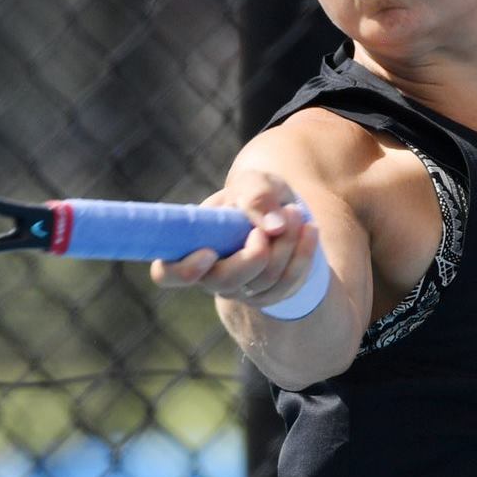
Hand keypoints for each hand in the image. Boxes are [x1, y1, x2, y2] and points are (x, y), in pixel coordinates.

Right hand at [149, 170, 318, 310]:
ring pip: (261, 281)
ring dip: (285, 245)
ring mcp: (240, 289)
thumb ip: (257, 194)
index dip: (182, 271)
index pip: (166, 273)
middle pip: (221, 283)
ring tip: (296, 211)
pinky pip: (287, 285)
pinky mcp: (269, 294)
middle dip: (251, 256)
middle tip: (275, 224)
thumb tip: (272, 228)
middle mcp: (210, 273)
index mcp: (190, 245)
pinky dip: (303, 255)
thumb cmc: (257, 195)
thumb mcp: (256, 182)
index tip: (209, 253)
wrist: (285, 211)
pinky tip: (310, 230)